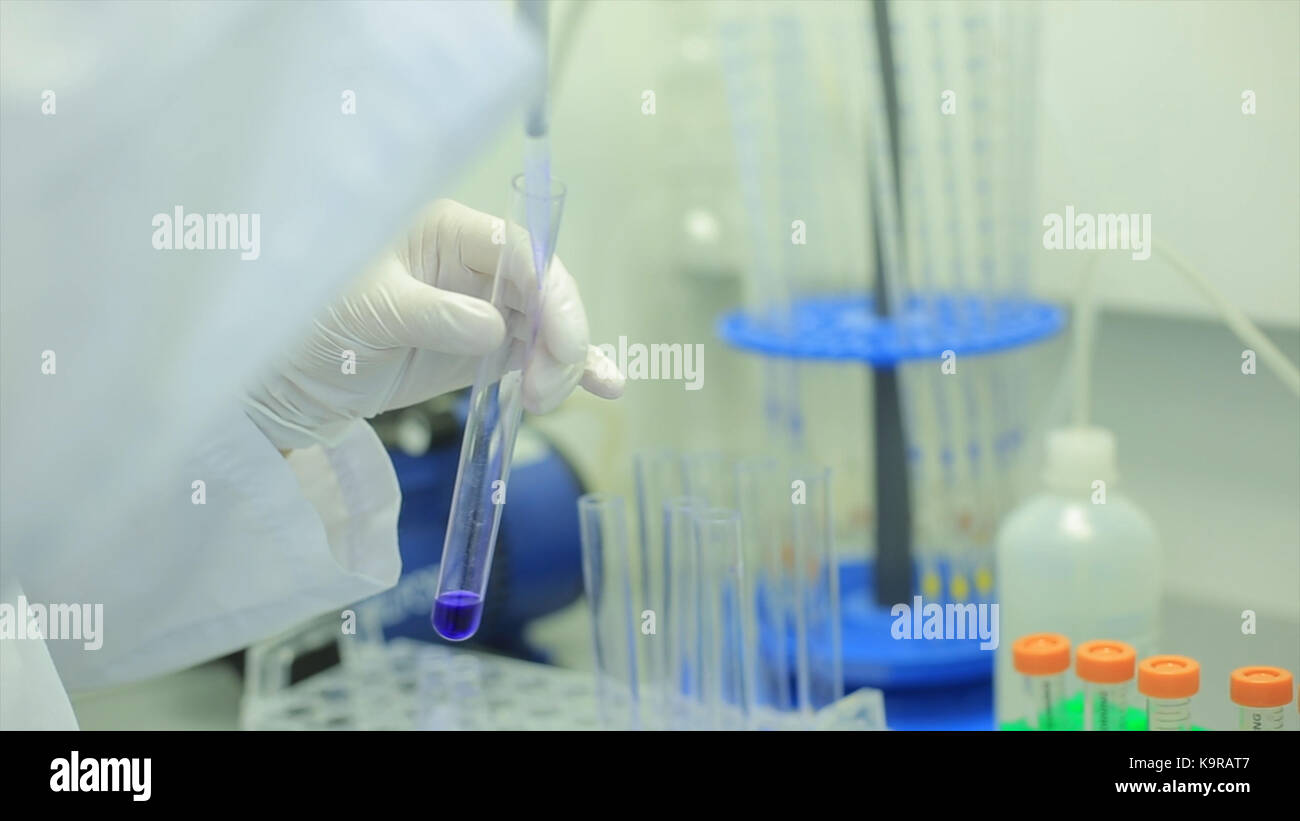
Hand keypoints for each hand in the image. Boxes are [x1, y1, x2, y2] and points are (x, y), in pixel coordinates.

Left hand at [244, 199, 623, 449]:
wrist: (287, 383)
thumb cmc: (309, 325)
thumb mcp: (365, 313)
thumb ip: (431, 315)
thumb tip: (494, 329)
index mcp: (445, 232)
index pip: (519, 251)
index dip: (552, 294)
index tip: (561, 344)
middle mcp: (472, 264)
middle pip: (545, 290)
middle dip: (561, 338)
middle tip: (549, 390)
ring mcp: (481, 308)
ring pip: (549, 325)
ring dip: (569, 360)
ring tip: (554, 400)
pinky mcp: (482, 350)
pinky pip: (535, 354)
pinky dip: (568, 370)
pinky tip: (606, 385)